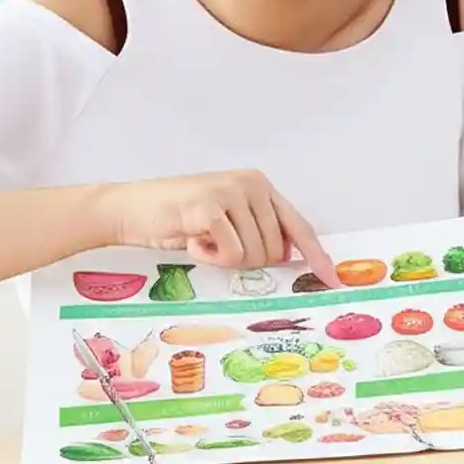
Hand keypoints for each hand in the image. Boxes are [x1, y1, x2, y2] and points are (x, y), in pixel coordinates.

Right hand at [99, 169, 337, 286]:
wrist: (130, 209)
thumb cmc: (177, 219)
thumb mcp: (226, 221)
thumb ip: (257, 232)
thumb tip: (287, 259)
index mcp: (260, 186)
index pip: (298, 226)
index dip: (316, 255)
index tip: (333, 279)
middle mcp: (251, 184)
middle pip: (274, 250)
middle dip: (245, 261)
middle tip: (214, 245)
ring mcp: (232, 192)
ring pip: (253, 255)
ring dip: (223, 259)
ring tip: (200, 238)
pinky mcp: (210, 206)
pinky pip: (230, 254)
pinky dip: (208, 257)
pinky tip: (190, 239)